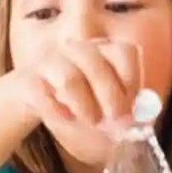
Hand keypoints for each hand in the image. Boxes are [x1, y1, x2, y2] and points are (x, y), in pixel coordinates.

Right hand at [16, 39, 142, 166]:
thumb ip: (126, 113)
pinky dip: (56, 111)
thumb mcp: (108, 109)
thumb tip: (142, 123)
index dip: (133, 80)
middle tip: (116, 121)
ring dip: (85, 107)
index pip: (125, 51)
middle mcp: (78, 49)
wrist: (37, 100)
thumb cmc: (81, 105)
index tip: (133, 107)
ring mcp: (52, 60)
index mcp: (104, 51)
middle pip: (97, 64)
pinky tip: (65, 118)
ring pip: (70, 79)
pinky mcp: (29, 79)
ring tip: (90, 121)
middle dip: (111, 97)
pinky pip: (42, 94)